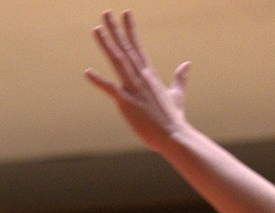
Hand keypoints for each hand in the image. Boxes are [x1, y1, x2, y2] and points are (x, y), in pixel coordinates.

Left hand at [86, 10, 190, 152]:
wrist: (175, 137)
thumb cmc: (174, 120)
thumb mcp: (177, 95)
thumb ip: (180, 79)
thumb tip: (186, 64)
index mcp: (150, 76)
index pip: (138, 47)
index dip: (131, 29)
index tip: (125, 13)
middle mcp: (141, 78)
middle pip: (126, 49)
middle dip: (115, 30)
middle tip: (106, 12)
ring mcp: (134, 90)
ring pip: (118, 62)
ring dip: (107, 45)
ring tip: (97, 29)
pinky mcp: (128, 104)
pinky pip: (111, 90)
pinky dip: (99, 82)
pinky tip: (87, 72)